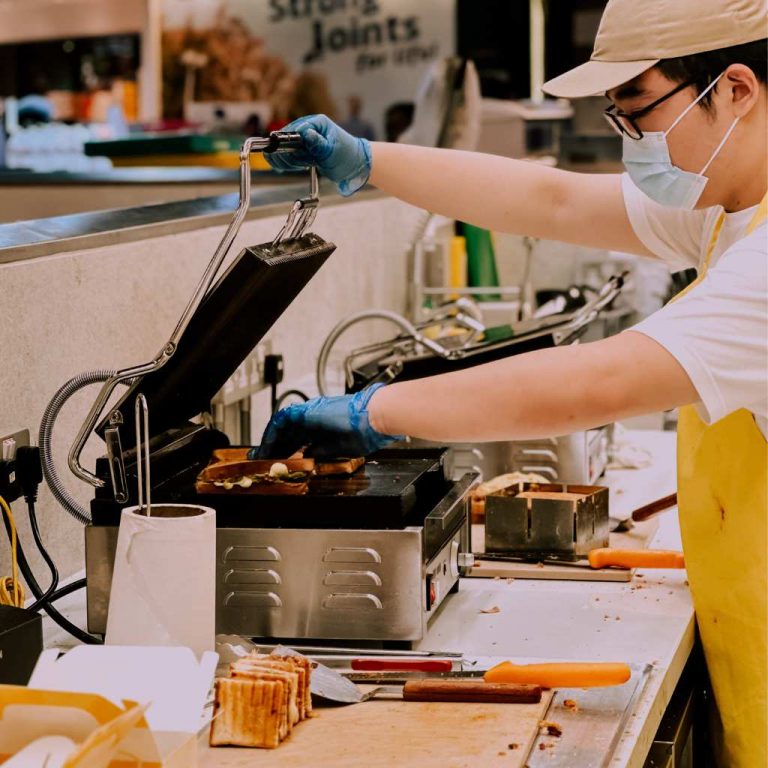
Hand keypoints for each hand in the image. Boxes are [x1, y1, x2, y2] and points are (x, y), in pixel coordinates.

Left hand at [253, 384, 400, 459]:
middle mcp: (314, 415)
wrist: (374, 418)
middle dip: (275, 446)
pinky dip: (273, 432)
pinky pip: (282, 420)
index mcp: (323, 424)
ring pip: (282, 425)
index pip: (298, 437)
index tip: (278, 459)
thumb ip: (321, 450)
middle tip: (264, 459)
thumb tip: (308, 455)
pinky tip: (268, 444)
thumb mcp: (338, 447)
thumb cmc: (365, 431)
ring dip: (271, 440)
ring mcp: (309, 411)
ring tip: (262, 455)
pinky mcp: (306, 411)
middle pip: (288, 432)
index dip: (286, 448)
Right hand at [266, 114, 371, 195]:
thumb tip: (304, 133)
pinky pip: (290, 155)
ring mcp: (305, 139)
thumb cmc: (348, 156)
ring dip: (290, 160)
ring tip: (307, 164)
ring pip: (285, 149)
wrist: (356, 166)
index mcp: (316, 123)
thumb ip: (318, 143)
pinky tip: (299, 166)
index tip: (291, 155)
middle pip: (285, 139)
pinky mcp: (305, 150)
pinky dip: (291, 163)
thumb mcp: (333, 151)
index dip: (288, 143)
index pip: (293, 131)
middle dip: (289, 154)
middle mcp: (309, 128)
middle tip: (302, 163)